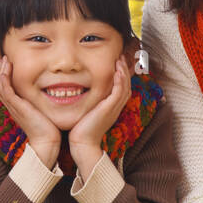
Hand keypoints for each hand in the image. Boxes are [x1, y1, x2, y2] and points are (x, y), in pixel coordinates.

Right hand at [0, 55, 60, 168]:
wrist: (48, 143)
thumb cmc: (52, 129)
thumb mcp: (47, 111)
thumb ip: (49, 102)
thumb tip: (61, 91)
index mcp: (20, 107)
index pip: (9, 89)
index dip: (8, 77)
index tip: (12, 64)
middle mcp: (14, 106)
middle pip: (2, 86)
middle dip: (3, 71)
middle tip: (5, 58)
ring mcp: (14, 107)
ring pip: (2, 86)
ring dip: (3, 71)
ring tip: (5, 59)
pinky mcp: (17, 107)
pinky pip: (6, 90)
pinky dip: (5, 78)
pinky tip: (7, 68)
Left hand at [67, 57, 131, 179]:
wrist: (82, 144)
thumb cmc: (79, 130)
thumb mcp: (85, 111)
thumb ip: (86, 101)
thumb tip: (76, 91)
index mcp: (110, 108)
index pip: (120, 88)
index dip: (121, 76)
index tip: (116, 63)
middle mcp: (115, 108)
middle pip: (126, 86)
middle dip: (125, 71)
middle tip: (121, 57)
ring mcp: (114, 109)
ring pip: (125, 87)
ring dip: (124, 72)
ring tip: (120, 60)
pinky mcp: (110, 109)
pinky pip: (119, 92)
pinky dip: (120, 81)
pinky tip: (117, 71)